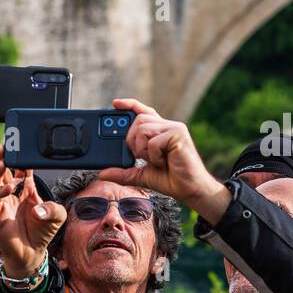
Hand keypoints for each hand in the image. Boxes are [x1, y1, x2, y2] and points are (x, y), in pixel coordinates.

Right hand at [0, 144, 66, 277]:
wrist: (33, 254)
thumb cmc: (43, 233)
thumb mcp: (56, 215)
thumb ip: (53, 206)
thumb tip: (38, 204)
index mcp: (24, 191)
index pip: (19, 170)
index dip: (19, 159)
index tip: (18, 145)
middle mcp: (10, 196)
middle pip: (1, 173)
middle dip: (0, 159)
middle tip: (2, 146)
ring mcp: (0, 207)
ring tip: (2, 163)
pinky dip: (0, 194)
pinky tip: (9, 187)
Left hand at [98, 99, 229, 220]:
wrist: (190, 190)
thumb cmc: (171, 180)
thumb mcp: (140, 176)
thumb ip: (123, 172)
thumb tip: (102, 173)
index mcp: (160, 131)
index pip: (143, 111)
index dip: (129, 105)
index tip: (115, 103)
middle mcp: (167, 126)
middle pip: (138, 120)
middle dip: (132, 140)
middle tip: (141, 157)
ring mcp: (174, 128)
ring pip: (143, 128)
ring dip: (143, 149)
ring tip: (156, 160)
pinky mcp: (178, 133)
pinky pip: (153, 140)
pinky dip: (154, 155)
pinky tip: (164, 162)